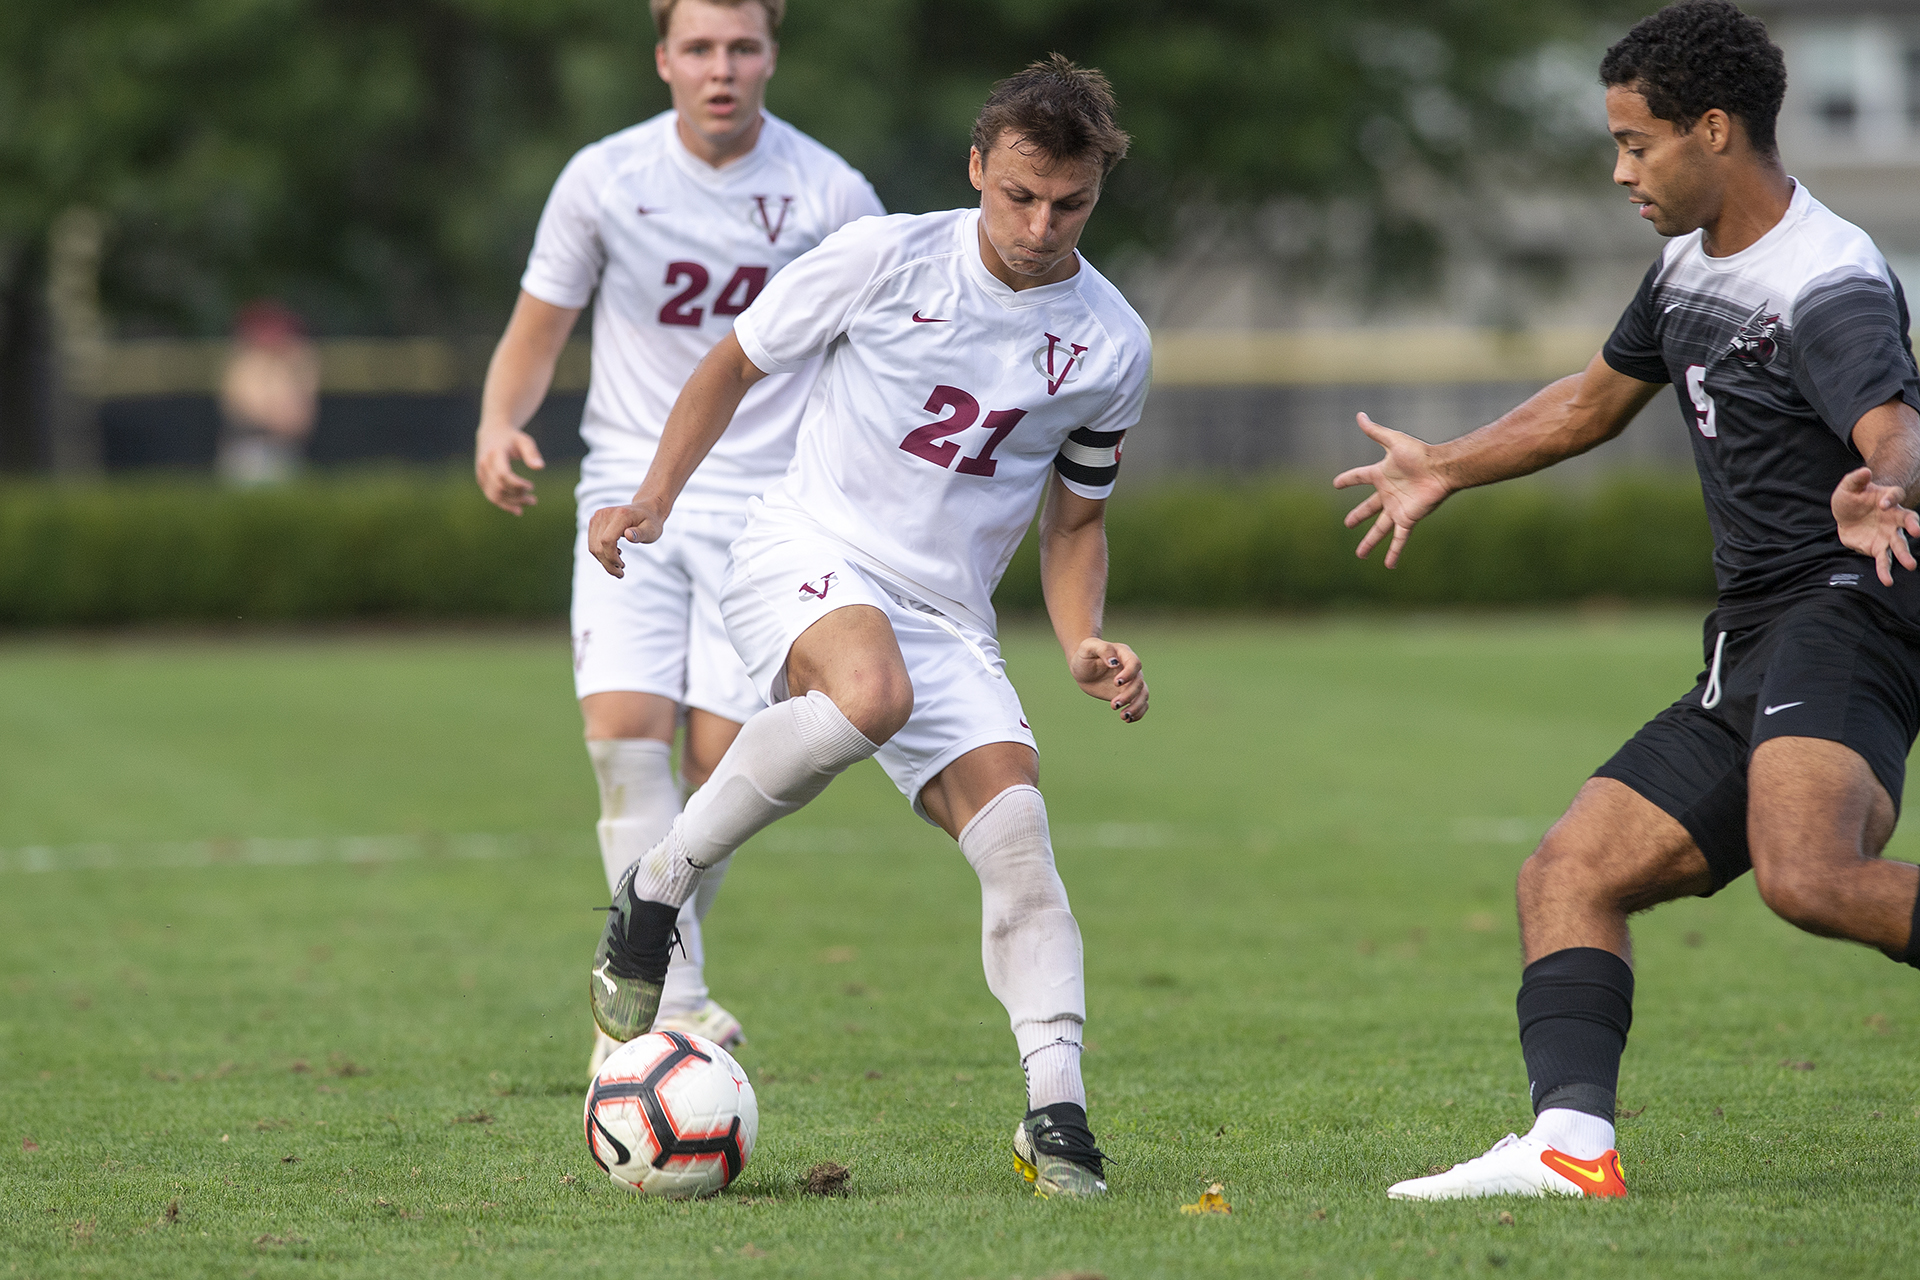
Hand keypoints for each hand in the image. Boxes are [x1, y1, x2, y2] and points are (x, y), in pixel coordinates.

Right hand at [475, 426, 544, 513]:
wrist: (492, 434)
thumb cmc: (512, 438)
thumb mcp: (524, 441)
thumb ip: (532, 453)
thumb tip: (540, 467)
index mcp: (495, 453)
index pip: (503, 474)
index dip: (517, 484)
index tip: (531, 486)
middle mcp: (484, 464)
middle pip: (500, 487)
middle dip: (517, 496)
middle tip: (533, 499)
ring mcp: (480, 474)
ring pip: (494, 495)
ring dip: (512, 503)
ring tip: (530, 503)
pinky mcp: (481, 480)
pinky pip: (491, 496)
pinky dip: (504, 505)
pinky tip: (518, 510)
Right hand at [587, 496, 668, 576]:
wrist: (646, 509)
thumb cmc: (651, 522)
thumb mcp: (652, 530)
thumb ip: (641, 534)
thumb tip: (628, 535)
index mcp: (621, 515)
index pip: (607, 541)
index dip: (611, 557)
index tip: (622, 566)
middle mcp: (605, 514)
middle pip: (598, 546)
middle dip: (608, 563)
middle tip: (620, 573)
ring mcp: (598, 516)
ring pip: (593, 546)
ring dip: (603, 560)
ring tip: (619, 566)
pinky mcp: (594, 520)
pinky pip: (592, 542)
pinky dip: (601, 553)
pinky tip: (615, 555)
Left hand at [1069, 638, 1147, 722]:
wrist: (1082, 668)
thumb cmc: (1084, 655)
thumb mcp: (1088, 647)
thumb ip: (1102, 650)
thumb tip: (1114, 663)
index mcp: (1124, 654)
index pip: (1135, 663)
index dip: (1129, 674)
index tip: (1116, 683)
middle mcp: (1131, 668)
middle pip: (1139, 683)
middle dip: (1128, 695)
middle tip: (1113, 705)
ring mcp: (1131, 682)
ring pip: (1143, 695)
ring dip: (1136, 707)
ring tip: (1123, 716)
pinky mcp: (1128, 694)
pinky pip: (1141, 703)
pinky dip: (1138, 712)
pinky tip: (1127, 719)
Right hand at [1332, 413, 1451, 567]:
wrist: (1442, 469)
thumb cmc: (1419, 454)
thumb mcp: (1393, 441)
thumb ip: (1375, 431)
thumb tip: (1359, 415)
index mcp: (1382, 475)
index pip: (1360, 477)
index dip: (1348, 480)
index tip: (1337, 484)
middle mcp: (1388, 494)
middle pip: (1369, 508)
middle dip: (1358, 516)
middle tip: (1348, 524)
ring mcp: (1397, 508)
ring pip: (1380, 529)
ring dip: (1370, 542)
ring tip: (1360, 555)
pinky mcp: (1407, 519)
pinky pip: (1399, 538)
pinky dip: (1394, 552)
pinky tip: (1389, 566)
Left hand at [1832, 466, 1919, 586]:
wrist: (1846, 515)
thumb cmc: (1851, 498)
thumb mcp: (1848, 487)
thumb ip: (1856, 479)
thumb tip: (1865, 471)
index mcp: (1888, 499)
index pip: (1895, 496)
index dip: (1891, 498)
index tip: (1883, 503)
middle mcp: (1894, 518)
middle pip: (1907, 521)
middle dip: (1913, 526)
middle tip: (1916, 531)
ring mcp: (1888, 534)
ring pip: (1899, 544)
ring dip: (1904, 554)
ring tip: (1911, 565)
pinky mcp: (1878, 548)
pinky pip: (1883, 560)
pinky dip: (1884, 570)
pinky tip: (1886, 581)